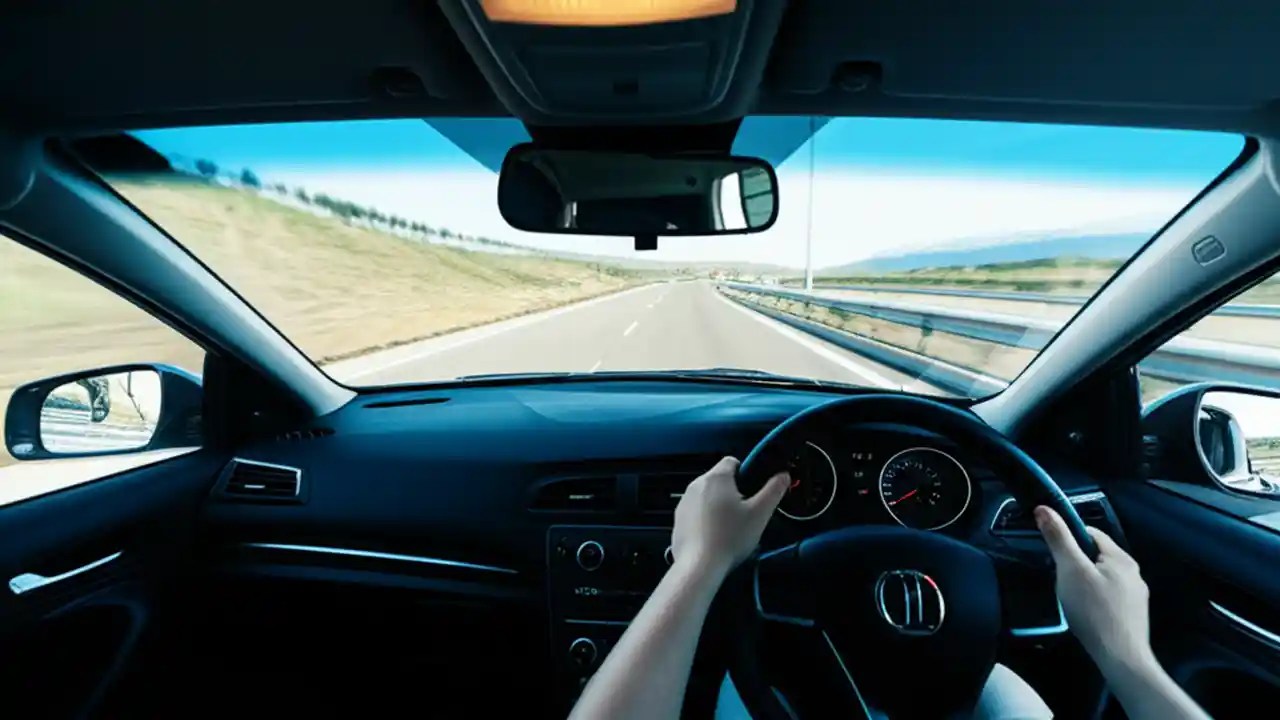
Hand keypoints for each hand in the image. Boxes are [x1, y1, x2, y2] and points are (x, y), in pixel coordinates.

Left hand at [671, 457, 789, 577]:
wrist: (699, 566)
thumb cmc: (731, 537)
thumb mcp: (760, 513)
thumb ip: (774, 490)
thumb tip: (783, 475)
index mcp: (716, 477)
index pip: (732, 461)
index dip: (746, 473)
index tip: (753, 492)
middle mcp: (696, 484)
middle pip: (719, 480)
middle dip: (733, 492)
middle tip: (745, 513)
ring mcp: (684, 502)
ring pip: (707, 496)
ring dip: (718, 506)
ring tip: (730, 528)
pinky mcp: (677, 520)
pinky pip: (696, 512)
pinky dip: (705, 519)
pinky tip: (714, 537)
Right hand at [1035, 505, 1154, 675]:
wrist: (1120, 657)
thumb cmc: (1094, 611)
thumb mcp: (1070, 570)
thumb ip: (1058, 539)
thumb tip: (1044, 509)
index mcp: (1121, 558)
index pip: (1091, 533)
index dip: (1069, 539)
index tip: (1055, 555)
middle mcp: (1134, 573)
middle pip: (1097, 556)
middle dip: (1077, 564)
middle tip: (1061, 580)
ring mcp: (1136, 596)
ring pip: (1103, 578)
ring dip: (1086, 583)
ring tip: (1072, 599)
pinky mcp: (1133, 615)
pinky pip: (1110, 597)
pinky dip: (1096, 600)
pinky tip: (1087, 614)